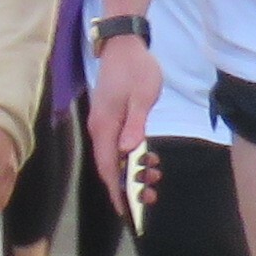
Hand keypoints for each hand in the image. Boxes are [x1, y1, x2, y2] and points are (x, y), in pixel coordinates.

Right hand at [86, 30, 160, 179]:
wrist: (123, 44)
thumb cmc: (136, 68)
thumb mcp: (142, 97)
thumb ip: (135, 125)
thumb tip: (127, 152)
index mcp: (105, 126)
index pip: (107, 167)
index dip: (116, 191)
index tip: (127, 211)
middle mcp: (99, 128)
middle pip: (110, 166)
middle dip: (128, 185)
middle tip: (151, 194)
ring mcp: (103, 124)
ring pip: (114, 157)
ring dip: (132, 171)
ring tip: (155, 176)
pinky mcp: (109, 118)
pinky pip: (117, 146)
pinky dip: (131, 157)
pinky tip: (149, 159)